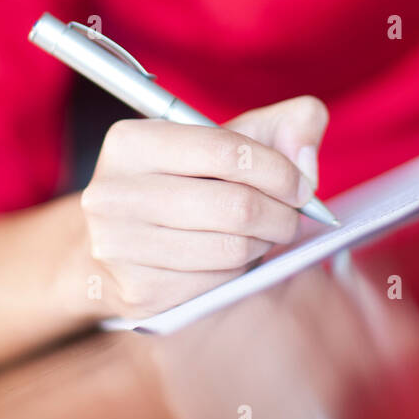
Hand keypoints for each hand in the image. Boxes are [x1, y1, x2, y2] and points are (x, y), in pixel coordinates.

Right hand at [76, 95, 328, 321]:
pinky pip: (216, 283)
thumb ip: (285, 125)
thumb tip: (306, 159)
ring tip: (261, 234)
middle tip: (291, 217)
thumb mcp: (227, 139)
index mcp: (131, 142)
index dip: (279, 169)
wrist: (119, 241)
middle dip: (281, 214)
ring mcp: (119, 247)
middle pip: (235, 205)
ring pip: (231, 249)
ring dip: (263, 244)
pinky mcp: (137, 293)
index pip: (226, 150)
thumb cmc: (186, 181)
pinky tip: (230, 258)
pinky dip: (237, 272)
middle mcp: (113, 193)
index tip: (302, 185)